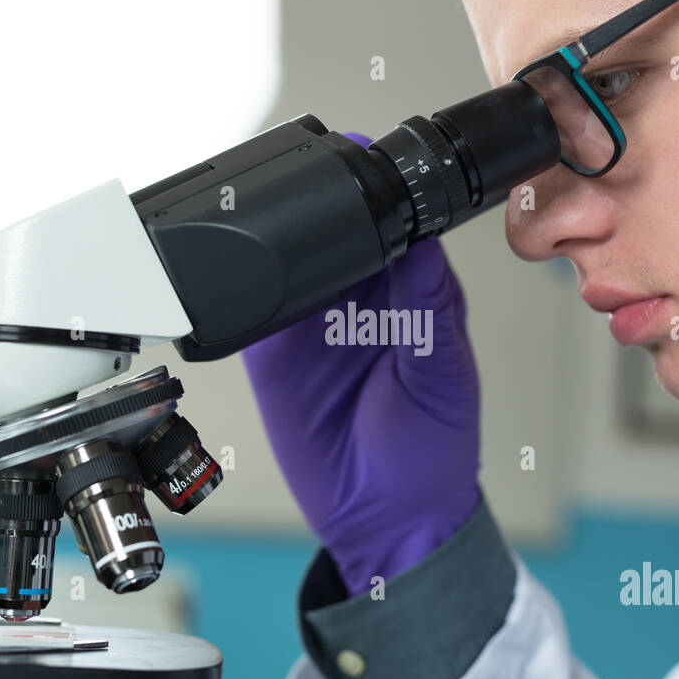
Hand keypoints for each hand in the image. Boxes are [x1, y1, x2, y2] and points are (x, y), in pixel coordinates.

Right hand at [241, 134, 481, 595]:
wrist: (386, 521)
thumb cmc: (433, 454)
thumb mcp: (444, 379)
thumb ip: (428, 313)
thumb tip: (422, 245)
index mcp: (412, 295)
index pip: (395, 225)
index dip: (378, 192)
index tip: (359, 157)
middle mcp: (361, 301)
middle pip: (334, 230)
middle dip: (315, 202)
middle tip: (293, 174)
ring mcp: (312, 325)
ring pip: (286, 259)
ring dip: (271, 237)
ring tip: (254, 213)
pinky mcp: (272, 354)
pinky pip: (249, 310)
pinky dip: (238, 290)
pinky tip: (234, 272)